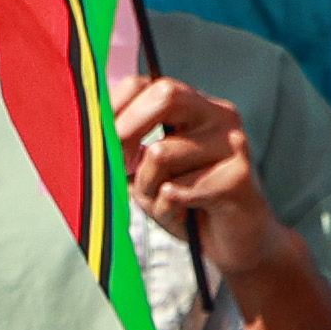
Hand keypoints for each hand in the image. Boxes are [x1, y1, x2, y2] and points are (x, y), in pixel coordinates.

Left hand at [118, 73, 297, 276]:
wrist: (236, 245)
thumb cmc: (185, 202)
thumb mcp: (145, 170)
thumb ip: (125, 147)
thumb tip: (91, 134)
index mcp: (196, 107)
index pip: (145, 84)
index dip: (112, 110)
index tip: (98, 143)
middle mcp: (220, 115)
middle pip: (165, 94)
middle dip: (125, 132)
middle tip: (121, 167)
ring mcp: (234, 143)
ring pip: (160, 153)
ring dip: (148, 188)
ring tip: (165, 201)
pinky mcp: (239, 176)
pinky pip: (177, 189)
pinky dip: (168, 209)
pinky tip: (185, 214)